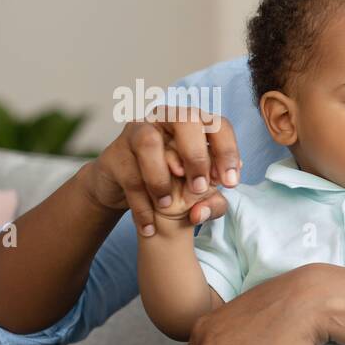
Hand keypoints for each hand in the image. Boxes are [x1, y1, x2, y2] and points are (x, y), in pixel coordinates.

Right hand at [80, 105, 240, 236]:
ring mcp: (136, 131)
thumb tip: (201, 212)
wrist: (125, 190)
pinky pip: (129, 175)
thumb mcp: (198, 195)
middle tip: (199, 188)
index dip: (227, 151)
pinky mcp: (114, 153)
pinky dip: (141, 204)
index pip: (217, 124)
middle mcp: (165, 118)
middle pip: (185, 120)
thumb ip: (212, 203)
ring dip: (161, 177)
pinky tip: (149, 226)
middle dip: (196, 156)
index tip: (230, 183)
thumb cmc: (172, 184)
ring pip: (148, 143)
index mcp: (194, 124)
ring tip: (167, 205)